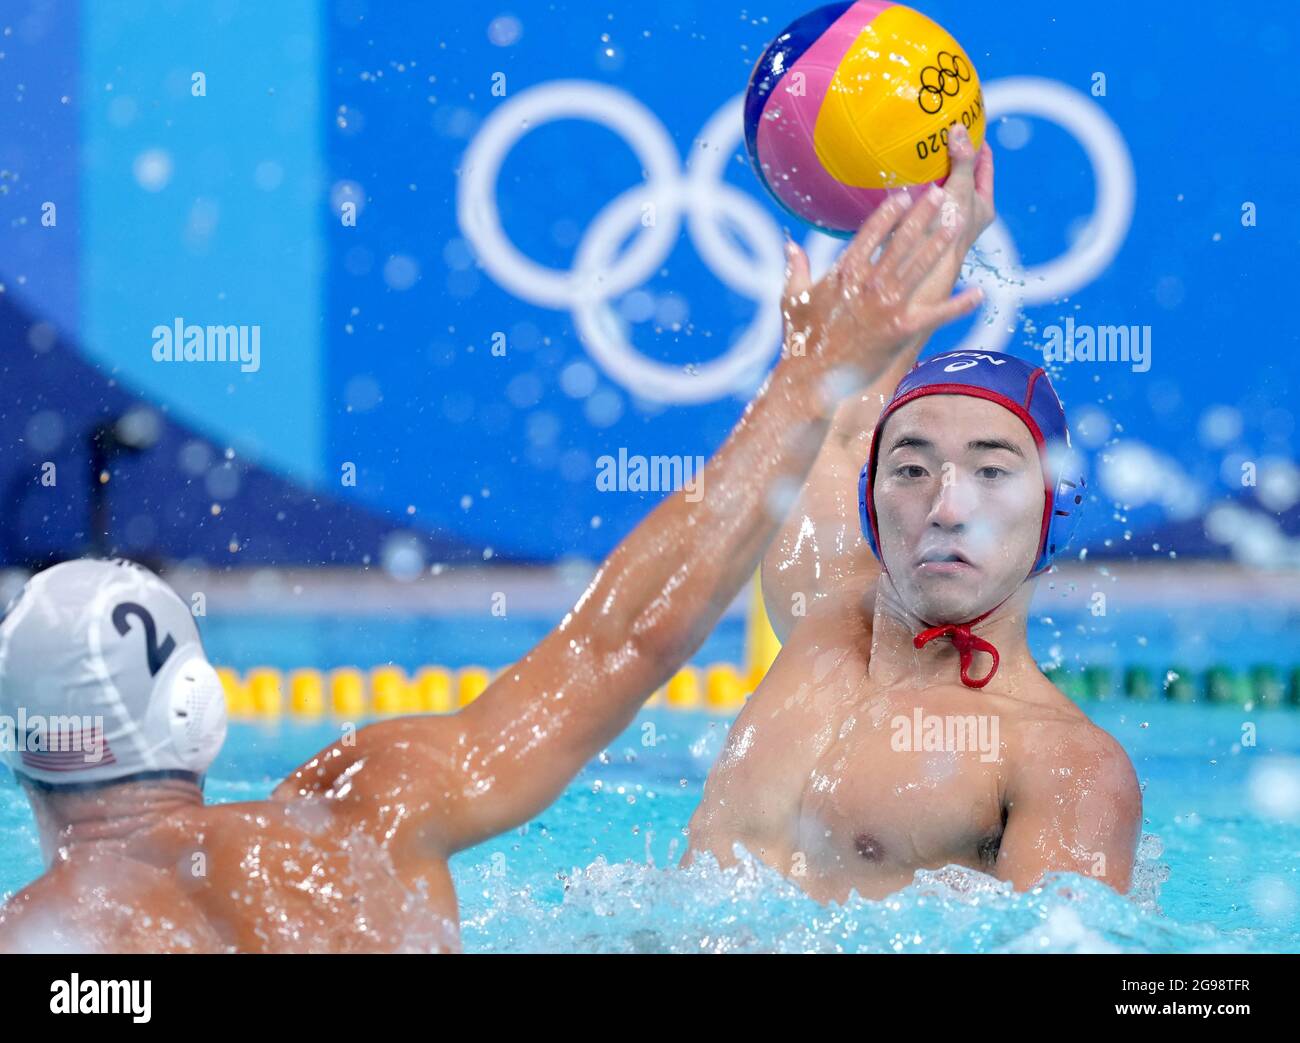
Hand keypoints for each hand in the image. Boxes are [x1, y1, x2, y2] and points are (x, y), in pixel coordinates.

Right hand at [776, 181, 982, 404]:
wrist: (811, 379)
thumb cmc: (800, 341)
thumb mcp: (793, 299)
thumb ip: (797, 268)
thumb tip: (790, 245)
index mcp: (844, 272)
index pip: (872, 232)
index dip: (892, 212)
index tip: (905, 195)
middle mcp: (868, 283)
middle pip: (902, 240)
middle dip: (922, 215)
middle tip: (940, 194)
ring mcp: (887, 305)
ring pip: (921, 265)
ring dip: (941, 242)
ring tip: (958, 221)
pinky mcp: (901, 329)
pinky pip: (937, 313)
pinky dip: (959, 304)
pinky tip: (979, 293)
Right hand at [915, 120, 994, 301]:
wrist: (922, 267)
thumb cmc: (948, 232)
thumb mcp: (960, 190)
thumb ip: (962, 161)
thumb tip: (959, 130)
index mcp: (981, 208)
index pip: (985, 168)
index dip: (981, 146)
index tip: (972, 127)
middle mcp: (965, 216)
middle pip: (963, 178)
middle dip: (955, 158)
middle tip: (945, 136)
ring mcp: (942, 222)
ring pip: (940, 190)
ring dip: (932, 174)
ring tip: (922, 153)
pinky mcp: (921, 226)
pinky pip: (918, 200)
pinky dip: (913, 188)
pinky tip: (900, 178)